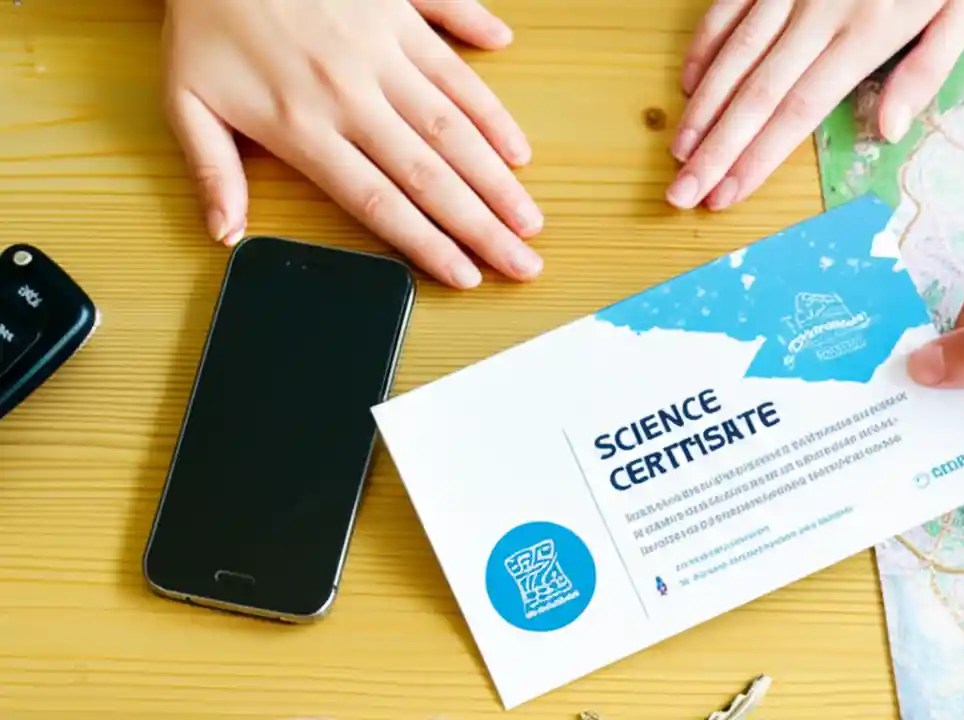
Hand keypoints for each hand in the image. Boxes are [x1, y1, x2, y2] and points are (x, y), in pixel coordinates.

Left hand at [163, 0, 541, 288]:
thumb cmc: (205, 17)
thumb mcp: (184, 99)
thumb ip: (211, 172)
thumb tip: (227, 234)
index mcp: (302, 124)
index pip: (378, 202)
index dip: (427, 245)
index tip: (465, 276)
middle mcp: (352, 94)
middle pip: (430, 175)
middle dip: (483, 226)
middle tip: (523, 263)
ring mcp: (382, 51)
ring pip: (453, 127)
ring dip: (497, 177)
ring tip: (529, 217)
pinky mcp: (399, 10)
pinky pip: (455, 61)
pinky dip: (490, 102)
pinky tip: (518, 143)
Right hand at [667, 0, 963, 211]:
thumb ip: (929, 67)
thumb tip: (890, 130)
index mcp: (871, 31)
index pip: (800, 111)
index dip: (758, 159)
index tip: (726, 196)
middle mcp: (822, 10)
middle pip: (758, 93)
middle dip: (716, 148)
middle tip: (681, 191)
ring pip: (736, 52)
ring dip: (703, 106)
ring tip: (680, 150)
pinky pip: (730, 5)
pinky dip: (705, 44)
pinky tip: (689, 83)